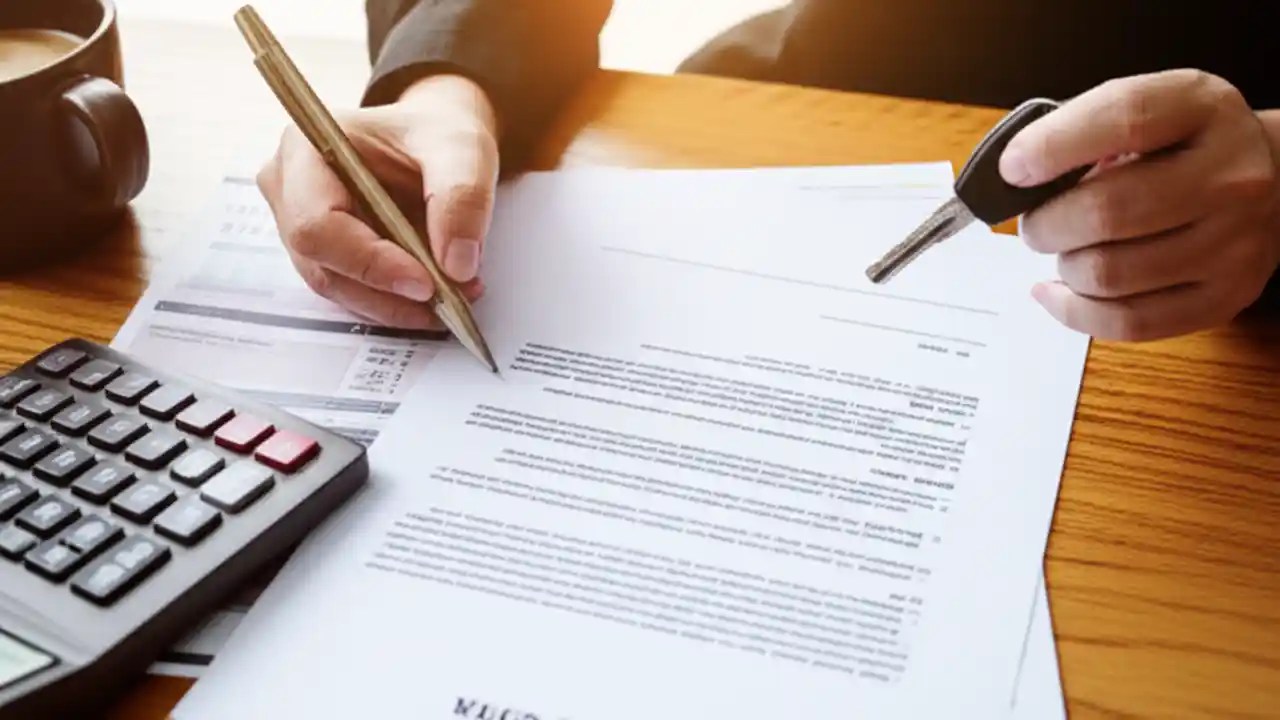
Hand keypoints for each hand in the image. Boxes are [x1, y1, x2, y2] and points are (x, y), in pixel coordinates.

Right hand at [257, 74, 498, 328]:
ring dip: (396, 304)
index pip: (317, 224)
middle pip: (323, 264)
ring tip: (453, 298)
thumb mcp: (463, 151)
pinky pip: (352, 291)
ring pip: (338, 286)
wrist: (434, 143)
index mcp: (307, 149)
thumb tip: (457, 267)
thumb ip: (462, 199)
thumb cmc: (436, 134)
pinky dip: (395, 302)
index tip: (425, 284)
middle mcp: (289, 189)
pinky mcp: (323, 254)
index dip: (369, 262)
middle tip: (449, 300)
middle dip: (389, 292)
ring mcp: (298, 225)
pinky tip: (436, 300)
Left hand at [999, 69, 1279, 340]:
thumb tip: (1015, 173)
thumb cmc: (1182, 146)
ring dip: (1063, 265)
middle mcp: (1230, 177)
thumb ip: (1085, 127)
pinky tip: (1053, 292)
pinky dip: (1072, 311)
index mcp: (1202, 109)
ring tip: (1066, 249)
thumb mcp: (1148, 109)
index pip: (1124, 117)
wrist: (1273, 183)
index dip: (1053, 146)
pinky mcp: (1225, 298)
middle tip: (1038, 222)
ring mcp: (1233, 244)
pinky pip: (1128, 323)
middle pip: (1106, 212)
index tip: (1013, 169)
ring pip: (1109, 273)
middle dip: (1046, 223)